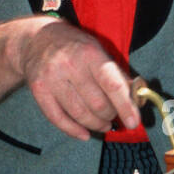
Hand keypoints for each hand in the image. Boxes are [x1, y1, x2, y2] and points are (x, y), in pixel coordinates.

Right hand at [15, 19, 139, 140]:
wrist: (36, 40)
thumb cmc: (74, 47)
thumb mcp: (98, 51)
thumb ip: (118, 75)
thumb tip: (137, 99)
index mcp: (90, 53)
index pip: (112, 84)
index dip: (125, 106)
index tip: (134, 122)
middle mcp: (69, 65)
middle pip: (97, 103)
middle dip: (110, 115)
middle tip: (113, 115)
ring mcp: (51, 78)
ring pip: (80, 114)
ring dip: (96, 124)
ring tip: (103, 124)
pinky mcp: (38, 90)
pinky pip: (58, 119)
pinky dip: (74, 131)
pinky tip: (85, 133)